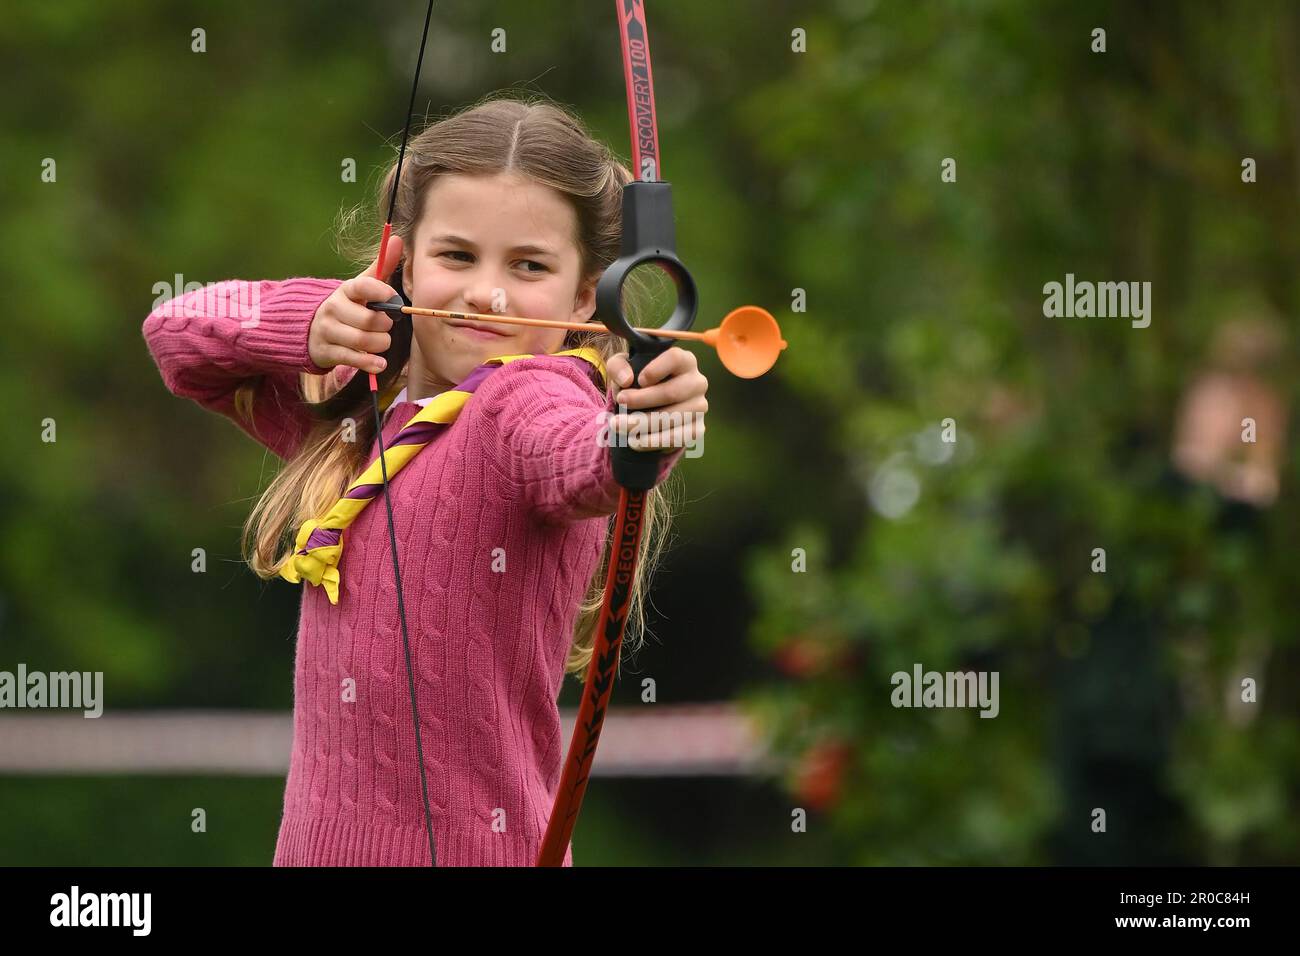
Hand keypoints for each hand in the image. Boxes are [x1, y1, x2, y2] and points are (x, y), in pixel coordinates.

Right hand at [307, 236, 403, 374]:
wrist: (308, 328)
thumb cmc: (346, 307)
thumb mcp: (360, 287)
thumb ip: (380, 267)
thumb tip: (398, 239)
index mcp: (345, 290)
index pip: (363, 286)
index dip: (382, 292)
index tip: (393, 299)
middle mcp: (333, 309)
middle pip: (369, 320)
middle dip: (385, 326)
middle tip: (387, 326)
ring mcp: (328, 331)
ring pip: (363, 341)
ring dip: (381, 345)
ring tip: (382, 343)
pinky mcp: (326, 352)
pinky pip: (352, 359)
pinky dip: (370, 363)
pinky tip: (379, 363)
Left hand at [604, 346, 707, 450]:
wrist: (650, 408)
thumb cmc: (637, 381)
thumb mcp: (624, 369)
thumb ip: (618, 367)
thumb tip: (626, 381)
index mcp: (684, 361)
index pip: (675, 359)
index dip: (656, 369)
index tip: (639, 380)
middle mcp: (697, 382)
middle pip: (672, 392)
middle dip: (642, 400)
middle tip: (619, 403)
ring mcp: (700, 407)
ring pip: (672, 418)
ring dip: (642, 424)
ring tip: (618, 425)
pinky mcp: (697, 429)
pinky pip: (677, 438)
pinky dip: (653, 442)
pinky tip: (634, 441)